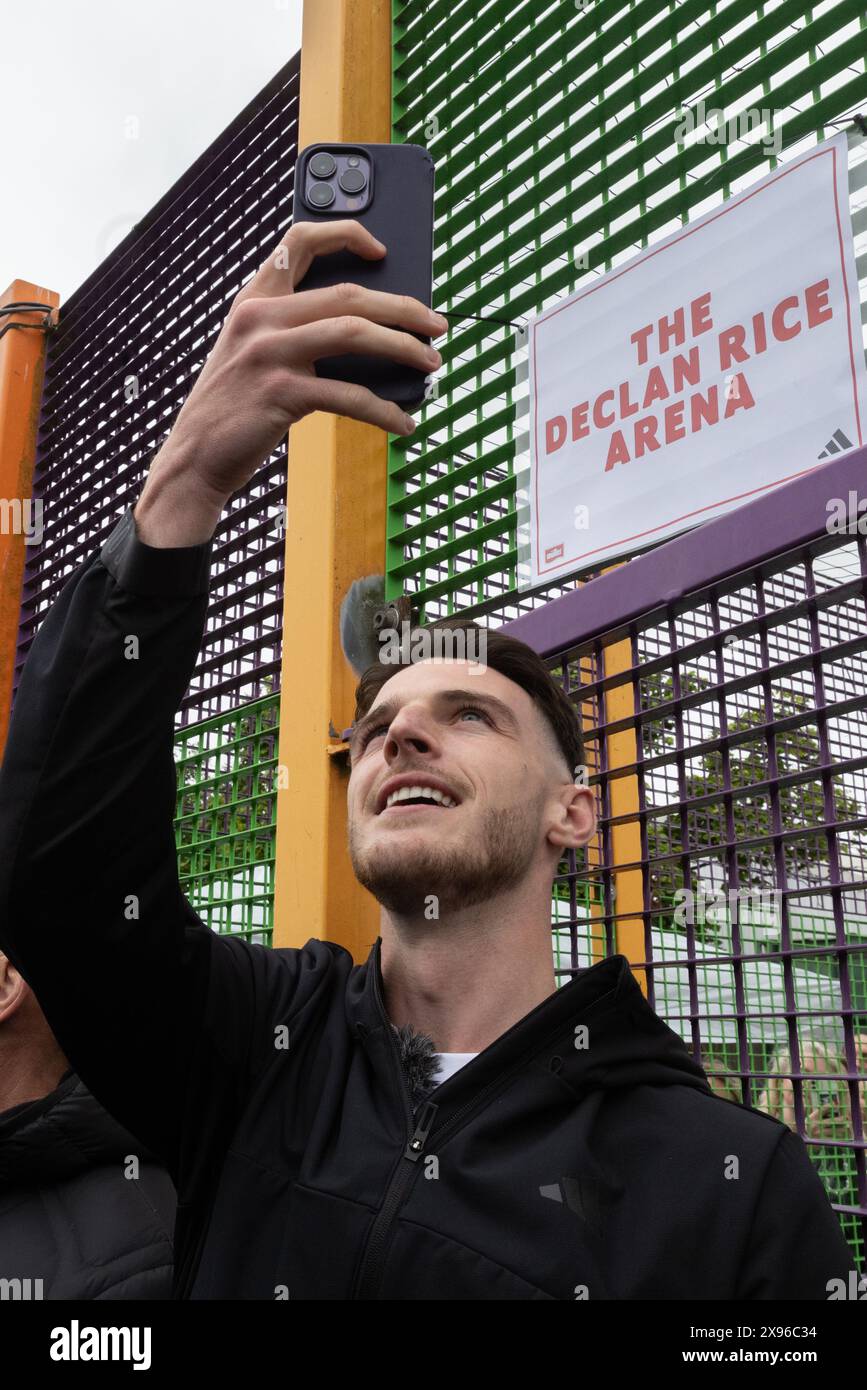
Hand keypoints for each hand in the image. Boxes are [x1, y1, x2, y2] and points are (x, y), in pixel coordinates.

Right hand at [136, 219, 446, 536]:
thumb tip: (368, 335)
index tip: (381, 248)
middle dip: (403, 307)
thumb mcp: (250, 354)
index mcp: (253, 300)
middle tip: (436, 324)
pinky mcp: (281, 394)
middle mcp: (260, 317)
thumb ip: (291, 332)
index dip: (345, 233)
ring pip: (354, 333)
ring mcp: (269, 354)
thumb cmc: (231, 410)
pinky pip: (349, 395)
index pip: (298, 241)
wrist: (193, 458)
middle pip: (348, 292)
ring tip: (431, 363)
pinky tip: (403, 421)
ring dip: (403, 347)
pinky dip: (385, 410)